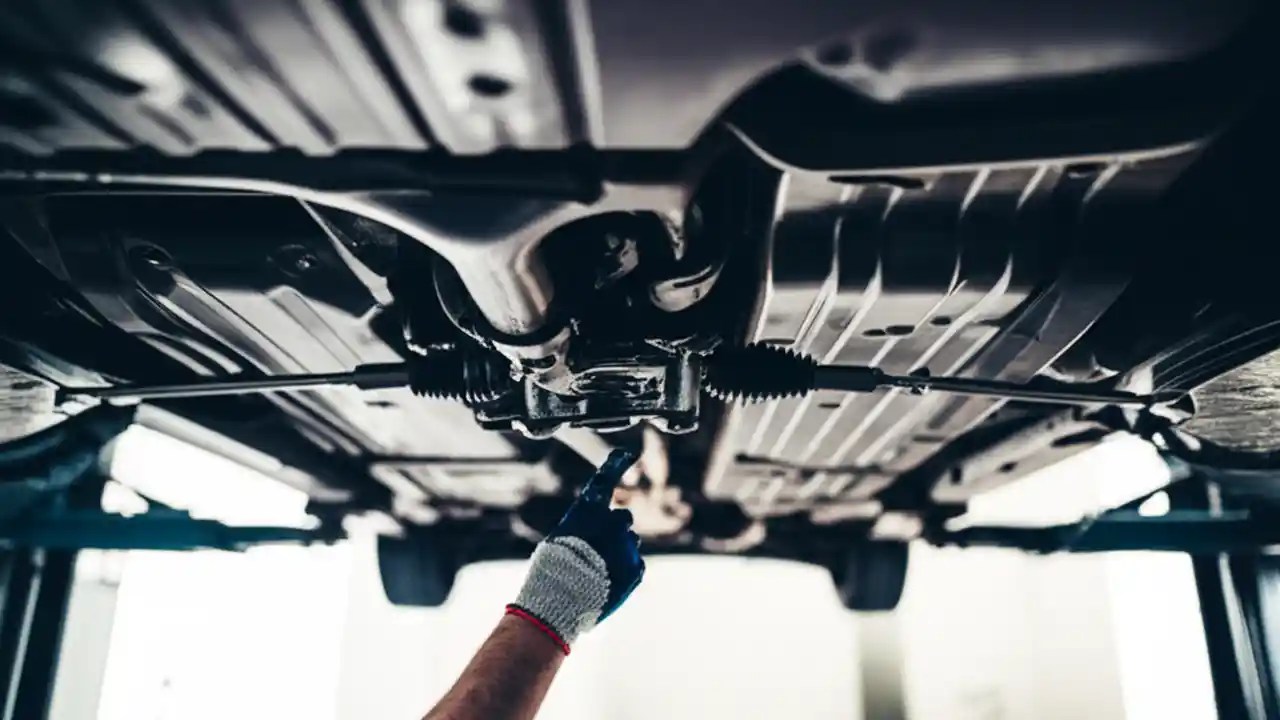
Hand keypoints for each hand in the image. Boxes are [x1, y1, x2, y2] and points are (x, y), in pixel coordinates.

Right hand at [506, 450, 644, 653]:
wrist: (560, 604)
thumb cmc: (551, 571)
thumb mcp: (560, 539)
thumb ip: (584, 529)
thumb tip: (598, 532)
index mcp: (589, 510)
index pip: (605, 478)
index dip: (617, 463)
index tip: (628, 454)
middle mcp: (612, 522)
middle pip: (621, 519)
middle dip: (613, 530)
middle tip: (596, 550)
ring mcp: (627, 546)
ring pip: (628, 542)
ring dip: (617, 552)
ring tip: (596, 572)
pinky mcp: (636, 569)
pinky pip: (633, 564)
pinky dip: (623, 571)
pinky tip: (606, 582)